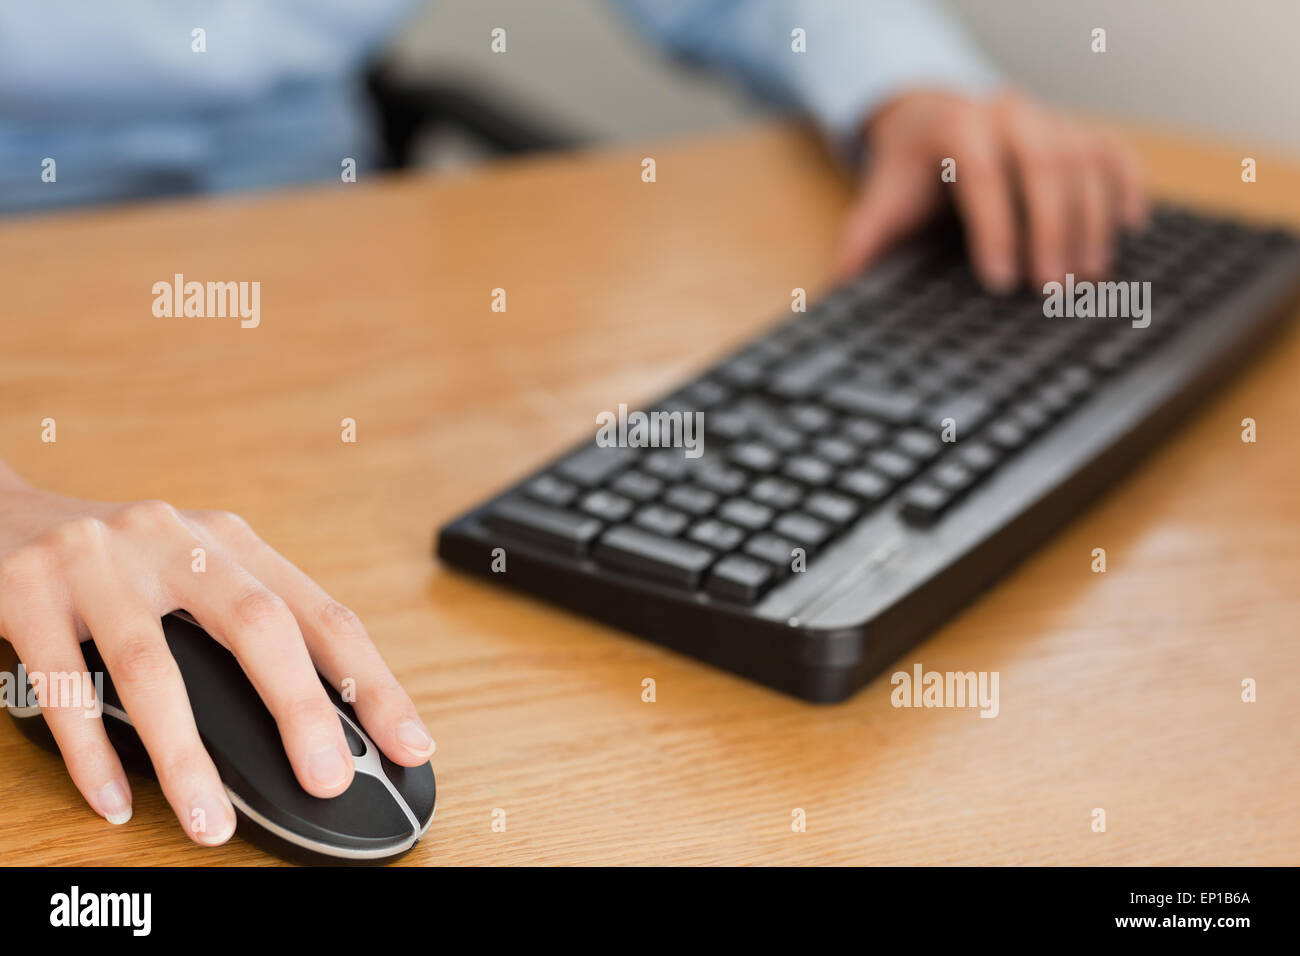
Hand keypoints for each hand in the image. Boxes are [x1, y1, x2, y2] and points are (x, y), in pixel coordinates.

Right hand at [0, 473, 433, 845]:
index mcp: (229, 542)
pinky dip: (92, 753)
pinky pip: (62, 685)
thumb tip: (321, 728)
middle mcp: (172, 540)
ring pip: (152, 667)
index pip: (321, 614)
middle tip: (328, 780)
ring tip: (209, 823)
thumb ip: (246, 628)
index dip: (372, 681)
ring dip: (185, 756)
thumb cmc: (115, 564)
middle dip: (299, 709)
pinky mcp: (24, 591)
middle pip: (256, 625)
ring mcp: (96, 562)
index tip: (410, 741)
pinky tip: (117, 801)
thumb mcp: (191, 572)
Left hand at [835, 89, 1147, 290]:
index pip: (984, 173)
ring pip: (1084, 160)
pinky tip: (1131, 228)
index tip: (1000, 280)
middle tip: (1052, 288)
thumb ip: (864, 239)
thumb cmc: (911, 172)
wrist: (933, 123)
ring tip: (1088, 275)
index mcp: (958, 126)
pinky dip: (1127, 187)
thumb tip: (845, 285)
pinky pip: (1113, 153)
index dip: (995, 228)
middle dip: (1051, 229)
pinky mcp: (1079, 132)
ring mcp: (1050, 118)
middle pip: (1045, 164)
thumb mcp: (881, 199)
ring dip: (1092, 220)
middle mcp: (1010, 113)